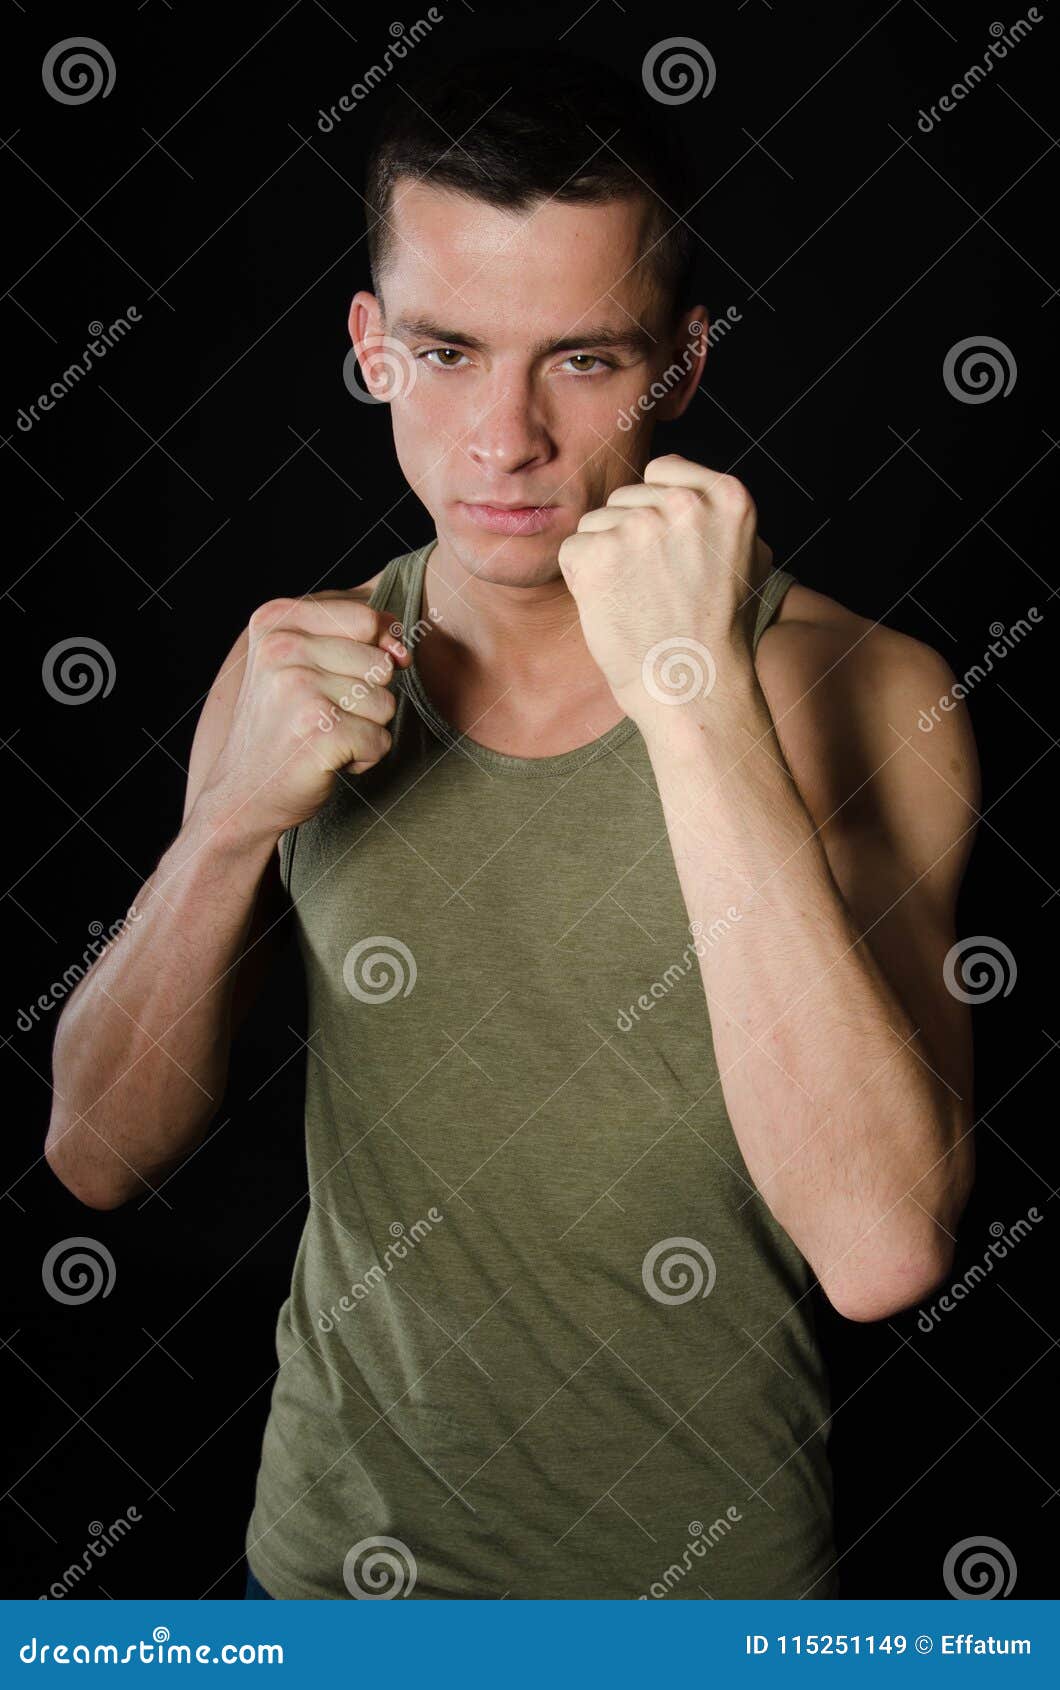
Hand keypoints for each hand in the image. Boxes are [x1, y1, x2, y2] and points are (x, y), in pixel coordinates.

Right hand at [202, 595, 411, 837]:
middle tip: (321, 715)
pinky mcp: (319, 731)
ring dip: (365, 728)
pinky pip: (380, 739)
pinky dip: (363, 757)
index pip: (365, 617)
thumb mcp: (302, 663)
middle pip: (380, 663)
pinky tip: (327, 758)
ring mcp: (299, 690)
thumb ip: (353, 638)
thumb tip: (401, 650)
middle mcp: (282, 649)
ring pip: (385, 702)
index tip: (347, 676)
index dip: (374, 649)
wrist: (245, 792)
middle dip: (367, 697)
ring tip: (323, 735)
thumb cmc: (282, 725)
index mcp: (276, 621)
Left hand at [557, 454, 772, 725]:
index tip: (670, 553)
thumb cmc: (715, 630)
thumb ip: (714, 513)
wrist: (691, 685)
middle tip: (656, 587)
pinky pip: (572, 550)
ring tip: (638, 600)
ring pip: (595, 523)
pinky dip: (582, 581)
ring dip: (605, 559)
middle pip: (625, 497)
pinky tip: (613, 608)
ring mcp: (638, 525)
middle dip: (630, 538)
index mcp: (727, 495)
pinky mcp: (598, 554)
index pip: (662, 470)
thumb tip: (678, 486)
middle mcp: (683, 501)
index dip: (656, 513)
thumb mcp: (745, 556)